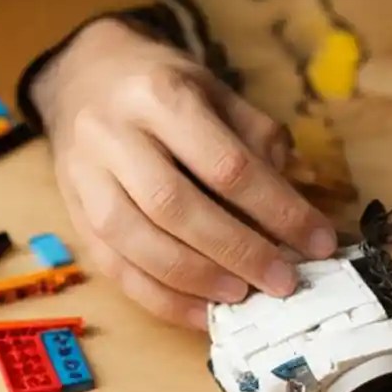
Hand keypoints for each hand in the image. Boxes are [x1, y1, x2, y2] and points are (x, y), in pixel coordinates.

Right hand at [31, 17, 337, 328]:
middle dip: (238, 251)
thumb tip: (296, 208)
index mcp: (160, 95)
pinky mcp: (73, 214)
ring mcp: (84, 177)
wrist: (85, 78)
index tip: (317, 242)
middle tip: (282, 281)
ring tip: (243, 296)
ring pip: (137, 242)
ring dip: (196, 280)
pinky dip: (161, 299)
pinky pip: (114, 268)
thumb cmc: (163, 89)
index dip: (278, 210)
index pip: (227, 164)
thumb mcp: (216, 92)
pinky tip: (200, 313)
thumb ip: (257, 143)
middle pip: (177, 206)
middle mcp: (113, 134)